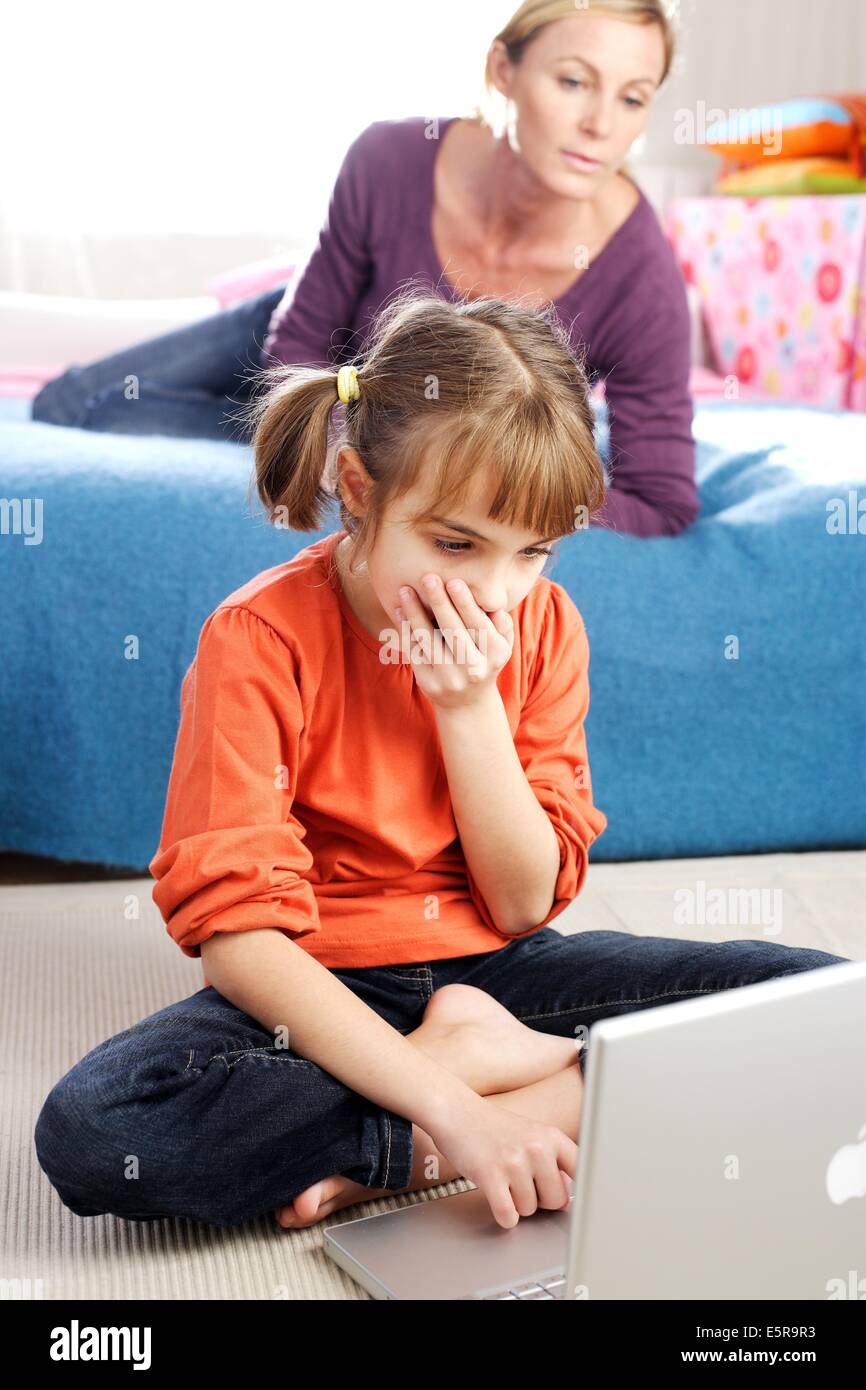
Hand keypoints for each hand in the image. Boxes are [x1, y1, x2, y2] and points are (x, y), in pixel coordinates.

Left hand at [395, 573, 513, 709]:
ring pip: (429, 640)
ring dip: (415, 613)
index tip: (453, 581)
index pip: (478, 624)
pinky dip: (406, 630)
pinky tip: (400, 611)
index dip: (465, 603)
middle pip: (453, 630)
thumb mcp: (502, 645)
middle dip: (439, 602)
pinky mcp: (429, 683)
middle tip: (428, 578)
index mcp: (495, 654)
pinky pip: (415, 651)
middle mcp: (473, 668)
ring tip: (405, 591)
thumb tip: (496, 607)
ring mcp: (449, 678)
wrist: (468, 703)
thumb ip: (503, 625)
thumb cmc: (485, 660)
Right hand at [427, 1091, 576, 1230]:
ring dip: (517, 1204)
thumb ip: (553, 1163)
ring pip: (530, 1210)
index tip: (567, 1197)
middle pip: (556, 1201)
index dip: (574, 1189)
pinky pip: (508, 1216)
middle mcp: (537, 1147)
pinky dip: (503, 1215)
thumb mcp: (531, 1135)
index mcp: (552, 1136)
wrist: (457, 1112)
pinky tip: (498, 1199)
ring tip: (504, 1181)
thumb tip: (568, 1200)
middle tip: (523, 1185)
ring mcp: (514, 1161)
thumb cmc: (494, 1127)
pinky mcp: (491, 1175)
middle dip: (540, 1201)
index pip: (582, 1172)